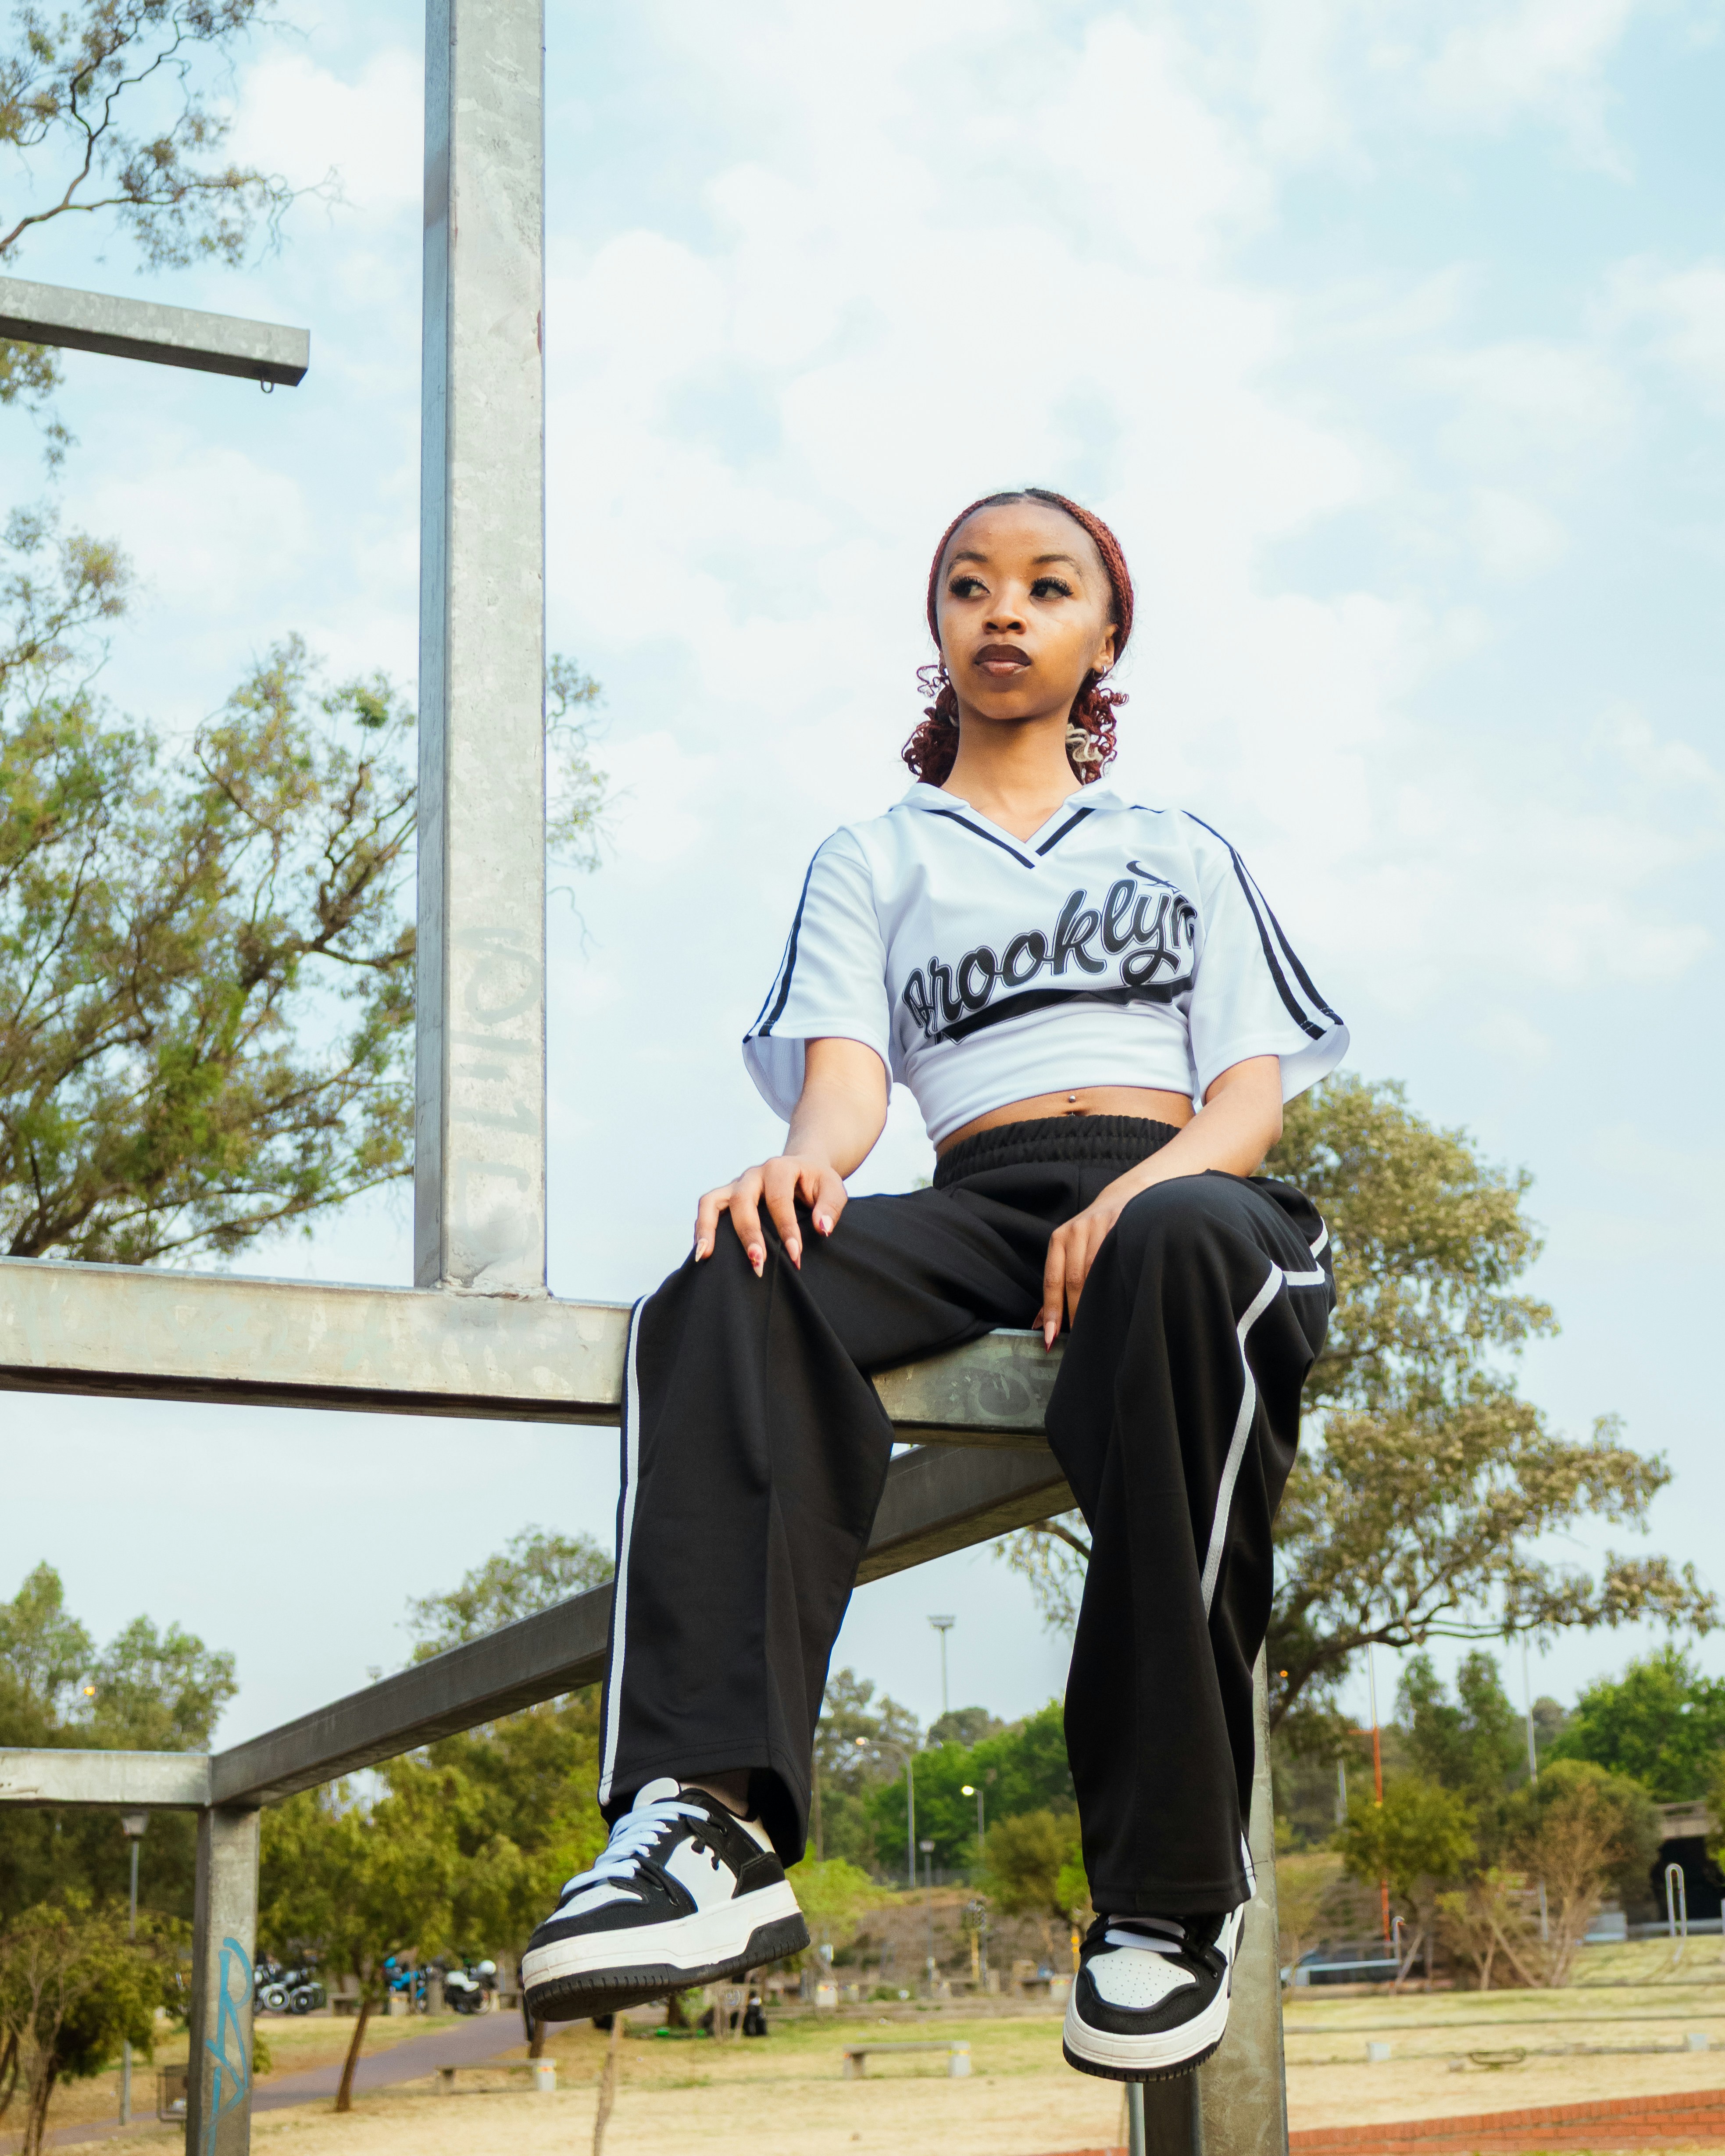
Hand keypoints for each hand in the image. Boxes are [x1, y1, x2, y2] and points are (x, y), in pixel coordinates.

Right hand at [694, 1154, 848, 1275]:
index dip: (786, 1228)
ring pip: (712, 1201)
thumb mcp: (833, 1188)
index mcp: (779, 1168)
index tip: (795, 1255)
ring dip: (708, 1229)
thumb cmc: (817, 1182)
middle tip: (758, 1262)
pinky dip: (701, 1229)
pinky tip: (703, 1253)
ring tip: (706, 1256)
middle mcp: (753, 1174)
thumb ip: (830, 1207)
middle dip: (748, 1233)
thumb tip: (822, 1228)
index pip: (779, 1199)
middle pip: (742, 1200)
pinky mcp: (727, 1196)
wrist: (803, 1167)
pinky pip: (707, 1208)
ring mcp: (736, 1184)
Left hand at [1038, 1187, 1129, 1347]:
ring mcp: (1100, 1227)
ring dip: (1095, 1301)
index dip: (1052, 1311)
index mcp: (1059, 1239)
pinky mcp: (1123, 1225)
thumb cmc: (1092, 1233)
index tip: (1051, 1337)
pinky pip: (1117, 1259)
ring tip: (1097, 1325)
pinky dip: (1115, 1281)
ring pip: (1096, 1272)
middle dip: (1075, 1311)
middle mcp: (1076, 1231)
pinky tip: (1118, 1298)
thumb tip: (1039, 1323)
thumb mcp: (1069, 1250)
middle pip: (1074, 1280)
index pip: (1052, 1281)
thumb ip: (1057, 1283)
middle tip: (1080, 1337)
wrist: (1124, 1196)